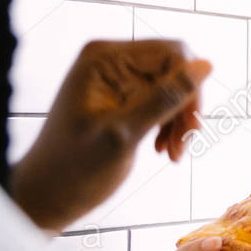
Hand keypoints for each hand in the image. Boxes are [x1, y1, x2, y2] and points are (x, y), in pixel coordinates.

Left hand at [10, 39, 210, 232]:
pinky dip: (167, 125)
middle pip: (173, 68)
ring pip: (170, 86)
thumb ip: (165, 98)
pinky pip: (159, 100)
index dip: (189, 86)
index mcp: (103, 59)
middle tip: (181, 147)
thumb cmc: (74, 170)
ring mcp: (114, 78)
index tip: (191, 128)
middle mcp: (109, 60)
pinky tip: (162, 150)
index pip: (170, 52)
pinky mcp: (120, 97)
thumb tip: (206, 64)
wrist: (44, 198)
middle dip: (183, 107)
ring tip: (172, 154)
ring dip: (178, 120)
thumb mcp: (124, 134)